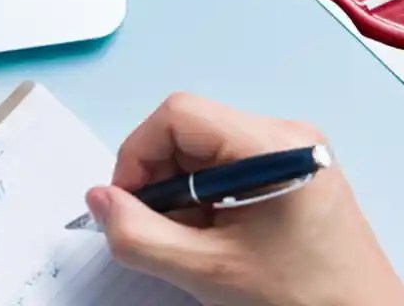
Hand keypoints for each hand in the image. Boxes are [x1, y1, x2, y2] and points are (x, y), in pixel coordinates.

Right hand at [86, 94, 403, 305]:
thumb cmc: (304, 300)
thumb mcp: (207, 272)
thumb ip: (139, 235)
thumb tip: (99, 200)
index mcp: (272, 145)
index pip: (178, 115)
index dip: (137, 155)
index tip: (125, 203)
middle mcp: (287, 134)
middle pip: (190, 129)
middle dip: (159, 178)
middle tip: (156, 230)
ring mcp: (294, 150)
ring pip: (205, 149)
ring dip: (182, 192)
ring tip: (192, 241)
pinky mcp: (295, 170)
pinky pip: (229, 165)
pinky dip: (207, 198)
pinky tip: (216, 238)